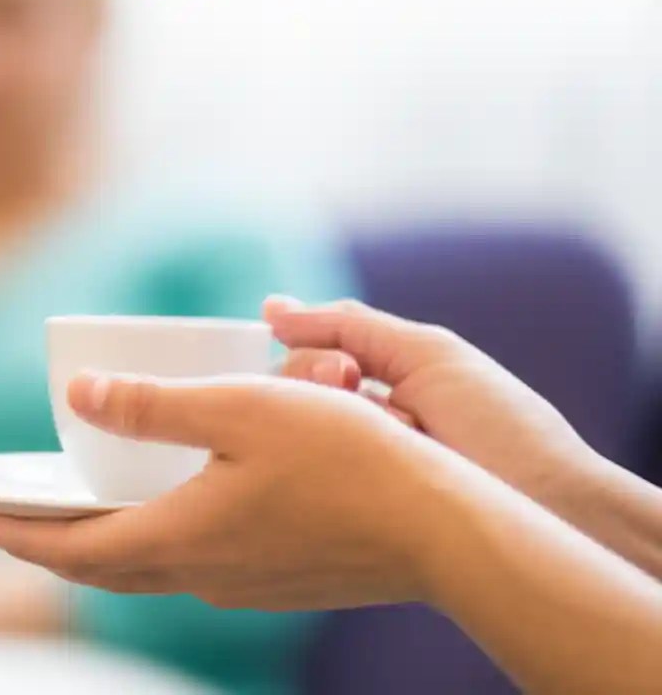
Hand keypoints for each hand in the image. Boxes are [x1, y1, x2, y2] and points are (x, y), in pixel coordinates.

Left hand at [0, 371, 472, 610]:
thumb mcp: (238, 409)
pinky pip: (196, 565)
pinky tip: (176, 514)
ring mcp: (245, 585)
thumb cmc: (346, 458)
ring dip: (109, 545)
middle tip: (19, 522)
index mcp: (181, 535)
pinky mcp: (280, 582)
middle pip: (107, 568)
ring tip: (85, 516)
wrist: (443, 529)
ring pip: (153, 568)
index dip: (24, 533)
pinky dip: (161, 542)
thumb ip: (153, 406)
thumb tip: (79, 398)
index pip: (75, 549)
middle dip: (56, 545)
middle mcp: (204, 574)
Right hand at [265, 296, 596, 516]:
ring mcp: (348, 466)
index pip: (307, 355)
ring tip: (387, 428)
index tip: (316, 353)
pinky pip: (307, 467)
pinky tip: (376, 458)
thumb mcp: (426, 353)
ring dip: (336, 412)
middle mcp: (355, 424)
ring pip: (292, 424)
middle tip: (347, 381)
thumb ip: (348, 325)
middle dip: (314, 374)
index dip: (303, 349)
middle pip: (290, 387)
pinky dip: (342, 452)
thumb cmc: (498, 425)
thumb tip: (271, 308)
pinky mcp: (344, 503)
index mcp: (378, 381)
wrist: (542, 504)